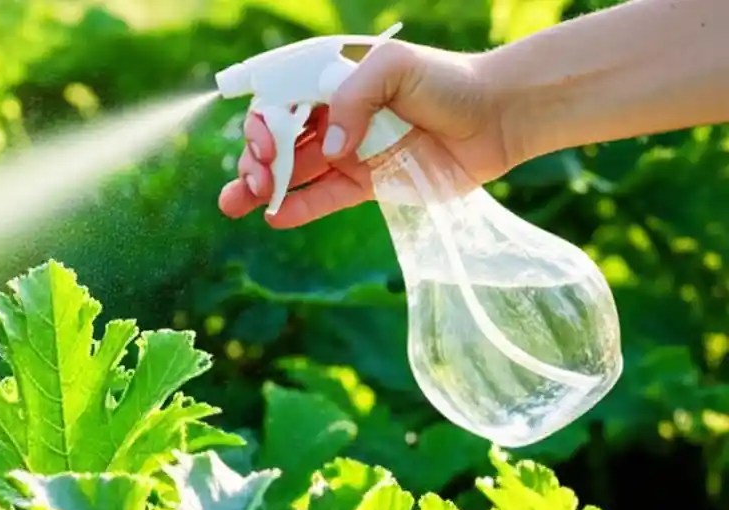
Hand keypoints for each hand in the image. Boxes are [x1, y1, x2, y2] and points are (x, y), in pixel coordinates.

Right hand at [218, 40, 518, 227]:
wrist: (496, 118)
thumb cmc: (448, 81)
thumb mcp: (395, 68)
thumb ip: (354, 98)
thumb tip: (330, 149)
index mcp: (332, 82)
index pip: (279, 102)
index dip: (262, 124)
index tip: (265, 143)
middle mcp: (334, 117)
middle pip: (277, 139)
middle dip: (254, 159)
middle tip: (252, 180)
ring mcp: (347, 152)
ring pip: (291, 171)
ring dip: (260, 186)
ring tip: (235, 204)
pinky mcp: (365, 184)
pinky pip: (322, 199)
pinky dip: (296, 209)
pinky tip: (273, 218)